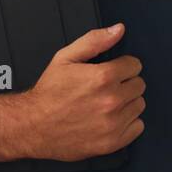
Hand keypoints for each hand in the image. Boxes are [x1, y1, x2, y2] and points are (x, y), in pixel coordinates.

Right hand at [16, 22, 145, 161]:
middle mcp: (111, 100)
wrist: (33, 126)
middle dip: (125, 83)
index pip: (135, 66)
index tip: (112, 72)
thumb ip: (95, 40)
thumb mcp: (66, 57)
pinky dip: (128, 123)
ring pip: (139, 105)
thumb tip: (119, 29)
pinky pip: (138, 127)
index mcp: (103, 77)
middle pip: (139, 85)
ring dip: (127, 103)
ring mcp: (113, 123)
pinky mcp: (112, 142)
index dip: (122, 66)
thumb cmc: (49, 92)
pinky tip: (111, 119)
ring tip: (106, 104)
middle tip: (106, 88)